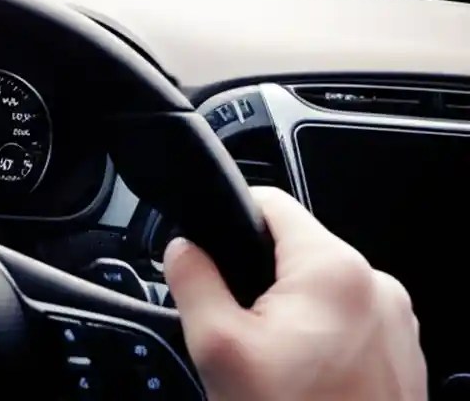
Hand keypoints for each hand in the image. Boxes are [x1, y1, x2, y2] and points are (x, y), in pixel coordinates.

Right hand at [165, 187, 424, 400]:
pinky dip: (320, 342)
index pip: (271, 203)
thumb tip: (183, 249)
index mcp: (332, 269)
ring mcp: (396, 322)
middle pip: (294, 253)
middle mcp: (376, 285)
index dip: (230, 219)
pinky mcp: (403, 353)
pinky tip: (305, 383)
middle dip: (259, 284)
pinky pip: (348, 324)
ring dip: (290, 316)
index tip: (211, 253)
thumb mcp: (218, 347)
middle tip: (242, 338)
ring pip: (319, 292)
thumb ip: (193, 282)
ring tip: (276, 370)